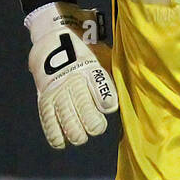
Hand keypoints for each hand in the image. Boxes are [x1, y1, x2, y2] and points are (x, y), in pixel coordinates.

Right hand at [25, 3, 118, 148]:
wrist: (54, 36)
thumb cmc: (89, 51)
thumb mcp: (105, 56)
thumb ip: (115, 76)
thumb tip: (135, 92)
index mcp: (91, 68)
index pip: (101, 88)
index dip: (106, 101)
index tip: (109, 107)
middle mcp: (73, 79)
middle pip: (82, 106)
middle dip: (91, 121)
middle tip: (97, 127)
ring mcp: (56, 89)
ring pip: (64, 115)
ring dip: (74, 130)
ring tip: (81, 136)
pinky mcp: (44, 97)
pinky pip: (47, 119)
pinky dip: (55, 133)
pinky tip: (62, 142)